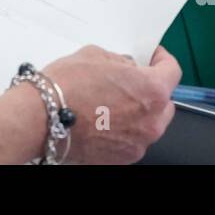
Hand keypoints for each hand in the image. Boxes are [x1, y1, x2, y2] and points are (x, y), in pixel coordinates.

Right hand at [39, 45, 179, 164]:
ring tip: (111, 102)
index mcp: (151, 90)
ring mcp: (138, 144)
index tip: (153, 57)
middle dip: (150, 89)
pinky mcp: (122, 159)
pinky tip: (102, 119)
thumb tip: (129, 69)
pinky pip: (132, 140)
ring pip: (149, 124)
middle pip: (164, 102)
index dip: (162, 60)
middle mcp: (151, 121)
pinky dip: (124, 130)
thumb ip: (121, 62)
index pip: (172, 71)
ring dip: (138, 112)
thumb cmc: (67, 85)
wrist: (41, 118)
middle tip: (130, 80)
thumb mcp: (96, 55)